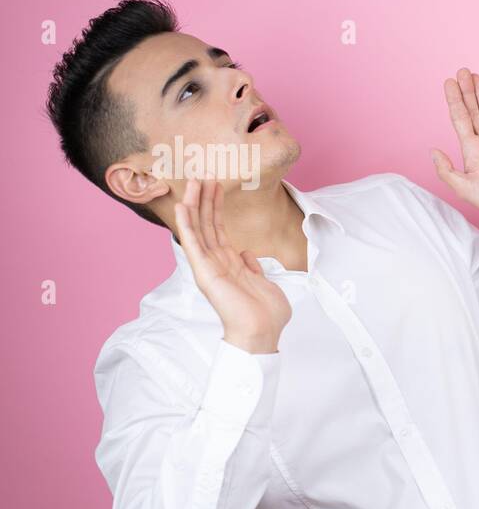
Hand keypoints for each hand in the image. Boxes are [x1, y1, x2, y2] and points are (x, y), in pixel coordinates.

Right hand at [174, 178, 291, 353]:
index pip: (219, 229)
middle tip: (202, 175)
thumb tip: (247, 254)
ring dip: (194, 204)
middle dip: (204, 199)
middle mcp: (217, 263)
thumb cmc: (266, 314)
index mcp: (230, 264)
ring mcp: (209, 267)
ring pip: (198, 229)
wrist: (262, 332)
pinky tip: (183, 206)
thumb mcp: (264, 283)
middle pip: (207, 224)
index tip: (216, 186)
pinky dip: (187, 224)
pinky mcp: (204, 273)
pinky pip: (193, 244)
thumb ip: (253, 267)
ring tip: (192, 182)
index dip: (216, 207)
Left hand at [430, 68, 478, 220]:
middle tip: (461, 71)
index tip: (449, 82)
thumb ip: (447, 171)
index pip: (460, 119)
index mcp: (472, 151)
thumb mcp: (466, 189)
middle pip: (473, 112)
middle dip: (467, 91)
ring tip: (475, 77)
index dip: (454, 100)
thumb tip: (433, 151)